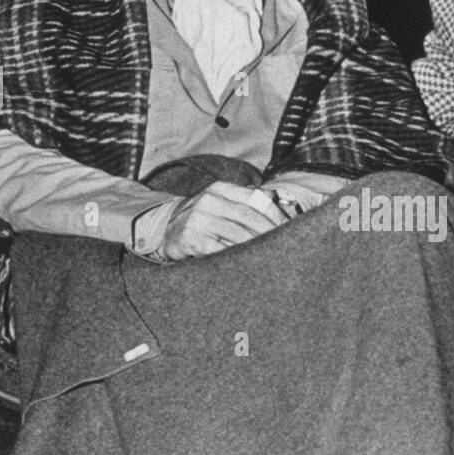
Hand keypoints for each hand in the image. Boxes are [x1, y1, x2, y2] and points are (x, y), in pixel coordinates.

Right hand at [159, 181, 285, 259]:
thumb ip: (246, 203)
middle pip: (249, 218)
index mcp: (219, 189)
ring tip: (271, 260)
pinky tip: (247, 266)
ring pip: (237, 236)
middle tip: (285, 250)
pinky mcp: (189, 238)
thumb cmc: (201, 220)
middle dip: (269, 234)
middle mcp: (208, 200)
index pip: (256, 200)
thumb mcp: (220, 204)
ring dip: (256, 250)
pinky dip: (236, 259)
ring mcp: (197, 219)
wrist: (163, 230)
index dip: (276, 216)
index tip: (290, 231)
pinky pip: (219, 251)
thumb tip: (282, 207)